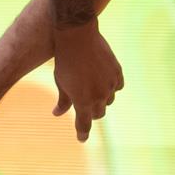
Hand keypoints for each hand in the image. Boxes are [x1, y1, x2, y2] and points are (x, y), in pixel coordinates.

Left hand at [51, 24, 124, 141]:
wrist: (78, 37)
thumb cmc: (65, 61)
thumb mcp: (61, 82)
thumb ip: (63, 101)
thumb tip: (57, 114)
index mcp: (83, 102)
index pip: (84, 124)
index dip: (82, 133)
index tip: (81, 138)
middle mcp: (99, 96)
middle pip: (97, 114)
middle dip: (90, 112)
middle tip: (83, 105)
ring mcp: (110, 85)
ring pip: (108, 101)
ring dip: (101, 99)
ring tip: (92, 90)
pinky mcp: (117, 73)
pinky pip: (117, 87)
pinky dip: (111, 87)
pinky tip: (104, 81)